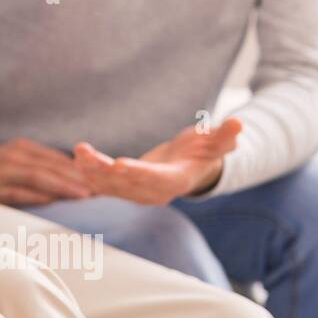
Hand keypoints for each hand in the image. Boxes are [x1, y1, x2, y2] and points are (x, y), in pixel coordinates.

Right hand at [0, 139, 92, 206]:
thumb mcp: (16, 158)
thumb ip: (42, 164)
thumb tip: (79, 176)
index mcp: (22, 148)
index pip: (56, 158)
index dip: (80, 168)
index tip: (102, 179)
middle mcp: (11, 157)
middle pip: (50, 166)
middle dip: (76, 178)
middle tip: (100, 189)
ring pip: (37, 178)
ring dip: (62, 187)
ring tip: (84, 196)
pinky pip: (18, 194)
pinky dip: (38, 197)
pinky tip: (54, 202)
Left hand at [73, 118, 242, 205]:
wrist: (189, 167)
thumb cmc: (203, 153)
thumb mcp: (216, 143)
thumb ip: (225, 136)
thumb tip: (239, 124)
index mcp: (176, 181)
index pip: (156, 180)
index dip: (137, 174)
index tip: (119, 165)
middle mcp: (154, 192)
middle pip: (127, 184)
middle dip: (105, 171)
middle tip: (86, 155)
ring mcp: (138, 192)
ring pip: (111, 185)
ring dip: (92, 170)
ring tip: (79, 152)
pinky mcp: (125, 188)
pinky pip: (105, 184)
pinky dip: (90, 173)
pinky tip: (77, 158)